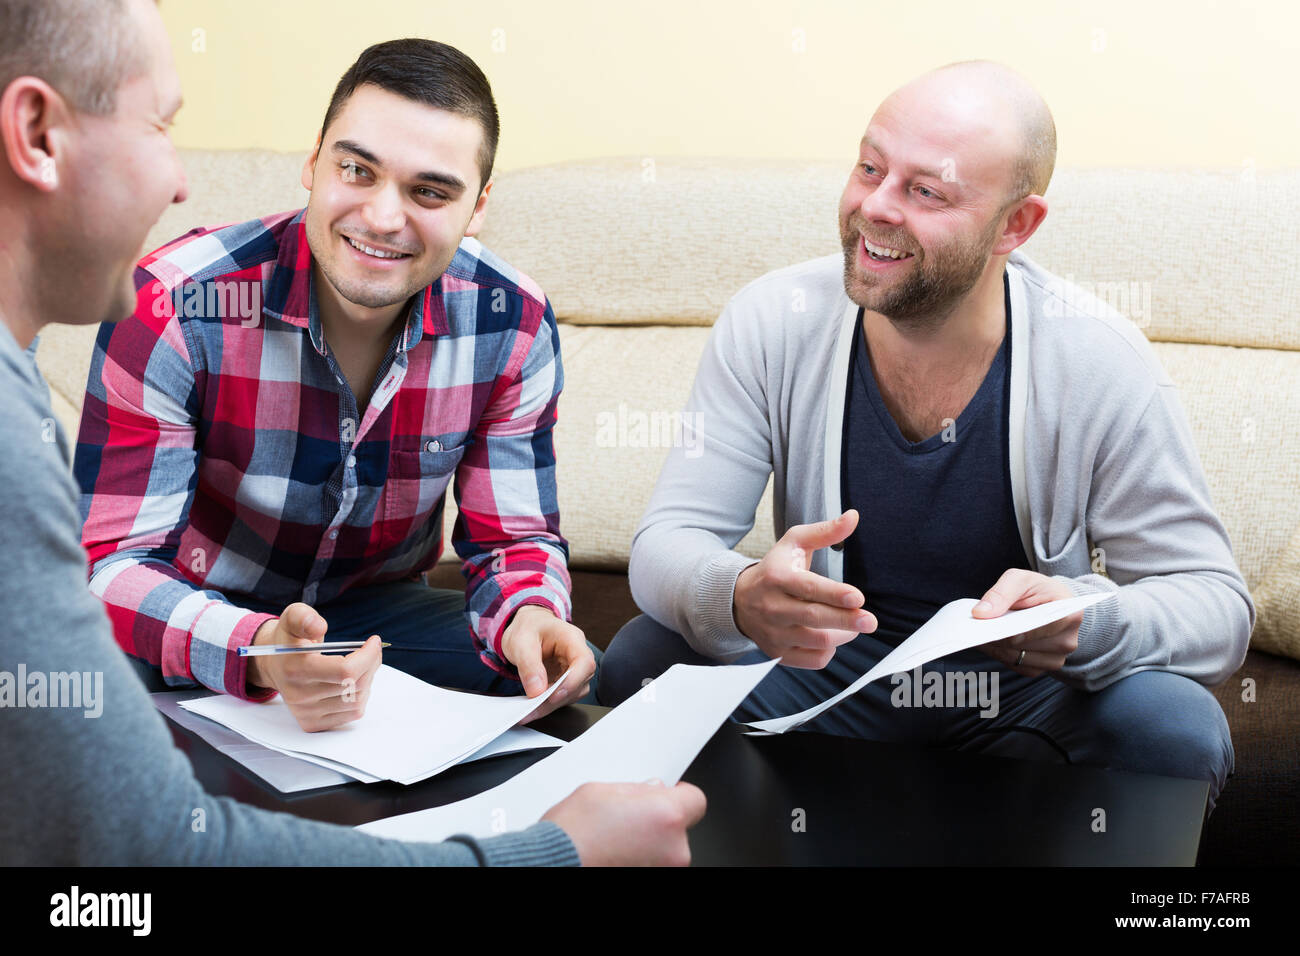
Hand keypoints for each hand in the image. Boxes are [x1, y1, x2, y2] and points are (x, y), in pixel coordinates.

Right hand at [246, 603, 381, 731]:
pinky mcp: (312, 723)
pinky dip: (360, 697)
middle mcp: (299, 696)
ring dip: (367, 680)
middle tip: (372, 650)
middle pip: (354, 686)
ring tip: (361, 665)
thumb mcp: (293, 617)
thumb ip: (303, 617)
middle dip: (371, 664)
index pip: (346, 671)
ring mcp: (305, 713)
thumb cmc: (290, 639)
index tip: (374, 641)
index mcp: (296, 669)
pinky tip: (353, 683)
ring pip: (356, 701)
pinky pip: (351, 714)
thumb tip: (319, 626)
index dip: (368, 655)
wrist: (274, 663)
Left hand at [500, 605, 595, 724]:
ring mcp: (574, 669)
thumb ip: (529, 665)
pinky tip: (533, 707)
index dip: (573, 681)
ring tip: (529, 710)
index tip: (553, 696)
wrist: (527, 627)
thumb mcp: (521, 642)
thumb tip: (536, 691)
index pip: (584, 662)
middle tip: (532, 710)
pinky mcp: (566, 681)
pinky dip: (548, 705)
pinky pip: (563, 697)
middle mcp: (577, 655)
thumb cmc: (528, 628)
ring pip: (573, 693)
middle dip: (557, 699)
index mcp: (571, 638)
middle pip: (580, 682)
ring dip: (552, 705)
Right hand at [542, 780, 706, 865]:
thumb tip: (651, 790)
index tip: (667, 795)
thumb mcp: (600, 791)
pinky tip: (615, 857)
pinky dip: (640, 863)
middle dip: (658, 822)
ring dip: (649, 846)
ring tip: (616, 843)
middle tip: (629, 820)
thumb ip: (635, 790)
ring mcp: (663, 872)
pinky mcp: (652, 884)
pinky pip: (653, 866)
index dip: (679, 795)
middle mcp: (674, 849)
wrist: (550, 868)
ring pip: (666, 851)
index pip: (696, 799)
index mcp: (666, 815)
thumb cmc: (571, 835)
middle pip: (679, 827)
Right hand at [731, 509, 876, 667]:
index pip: (808, 588)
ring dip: (842, 634)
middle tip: (870, 621)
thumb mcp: (794, 543)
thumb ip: (825, 532)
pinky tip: (832, 637)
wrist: (739, 600)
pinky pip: (811, 659)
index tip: (857, 597)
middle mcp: (773, 607)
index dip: (834, 594)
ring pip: (816, 641)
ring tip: (855, 625)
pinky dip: (828, 651)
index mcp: (777, 577)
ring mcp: (774, 632)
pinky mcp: (777, 652)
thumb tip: (853, 517)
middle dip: (846, 620)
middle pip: (814, 618)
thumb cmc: (775, 568)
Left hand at [972, 569, 1082, 677]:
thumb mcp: (1021, 579)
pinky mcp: (1041, 668)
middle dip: (997, 636)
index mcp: (1069, 616)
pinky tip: (990, 642)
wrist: (1048, 604)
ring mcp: (1055, 659)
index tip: (991, 627)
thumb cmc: (1037, 590)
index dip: (1013, 629)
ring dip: (995, 647)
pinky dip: (999, 654)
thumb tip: (980, 613)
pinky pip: (1014, 666)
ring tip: (980, 632)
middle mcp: (1067, 642)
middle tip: (974, 628)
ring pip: (1016, 658)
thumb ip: (1001, 592)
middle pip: (1024, 645)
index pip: (1038, 628)